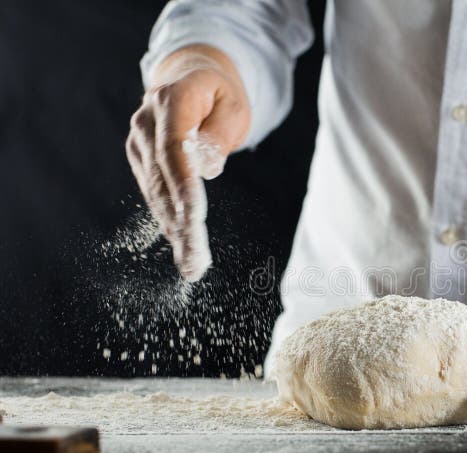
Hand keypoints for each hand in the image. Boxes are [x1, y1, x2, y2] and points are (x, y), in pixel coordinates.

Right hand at [125, 45, 249, 280]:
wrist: (190, 78)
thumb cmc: (220, 94)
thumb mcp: (234, 105)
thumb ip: (221, 133)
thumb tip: (206, 166)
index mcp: (171, 101)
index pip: (173, 149)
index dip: (182, 186)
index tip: (194, 218)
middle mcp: (145, 122)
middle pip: (162, 179)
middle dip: (179, 222)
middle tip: (196, 260)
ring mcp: (138, 142)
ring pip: (155, 192)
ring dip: (173, 230)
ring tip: (192, 266)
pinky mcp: (140, 159)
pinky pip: (155, 194)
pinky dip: (169, 221)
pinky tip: (182, 247)